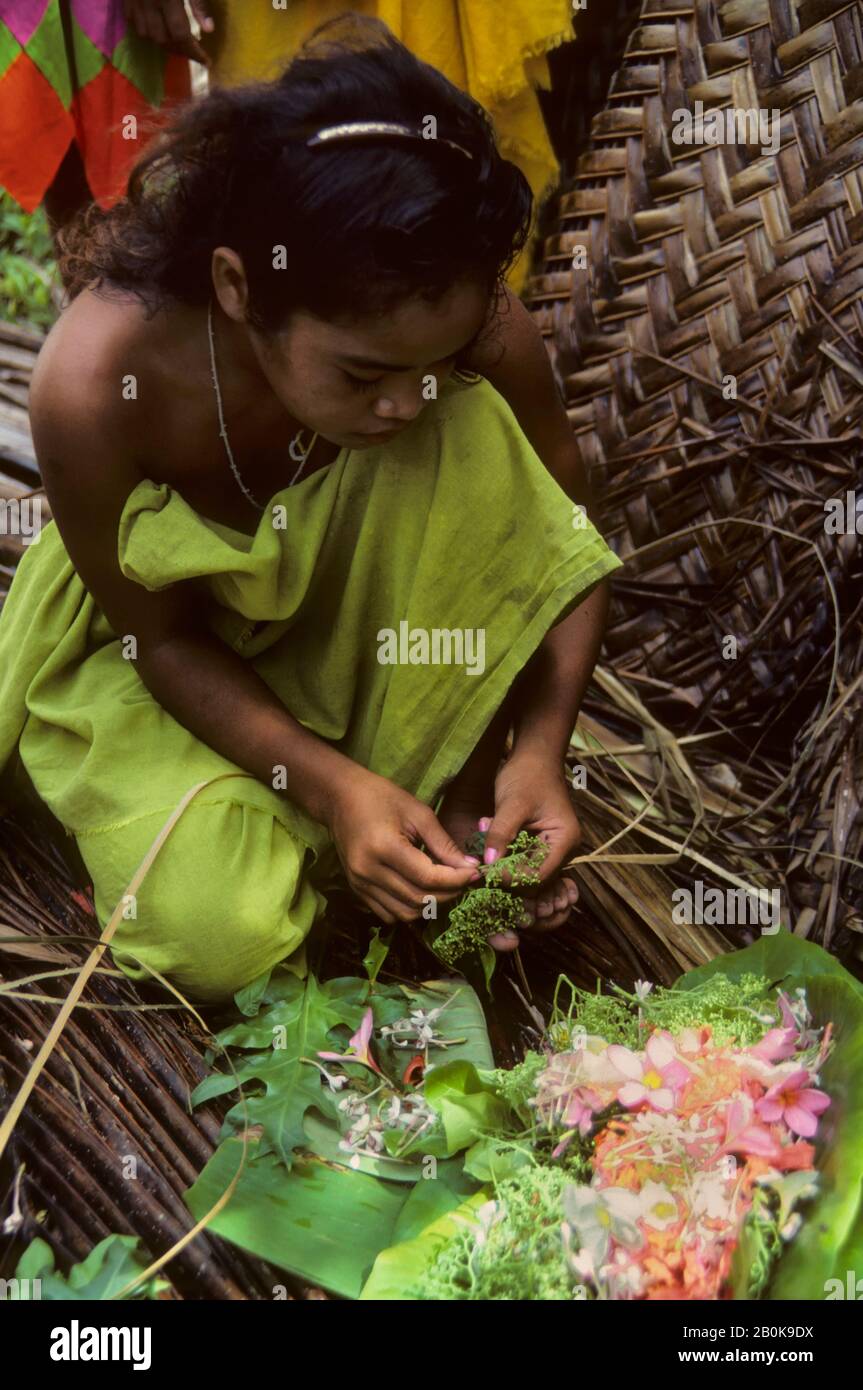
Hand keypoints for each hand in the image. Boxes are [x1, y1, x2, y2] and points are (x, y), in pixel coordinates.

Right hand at [124, 0, 214, 64]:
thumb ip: (199, 5)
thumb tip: (210, 30)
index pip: (181, 34)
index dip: (194, 51)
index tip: (207, 61)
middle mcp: (149, 3)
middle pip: (163, 40)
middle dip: (180, 50)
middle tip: (194, 52)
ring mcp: (134, 2)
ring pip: (146, 35)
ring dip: (163, 42)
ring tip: (178, 43)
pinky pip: (134, 23)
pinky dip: (147, 31)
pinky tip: (158, 29)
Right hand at [327, 768, 480, 924]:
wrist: (340, 798)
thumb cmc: (381, 797)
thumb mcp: (418, 813)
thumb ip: (443, 844)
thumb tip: (469, 867)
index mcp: (384, 848)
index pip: (427, 877)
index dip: (456, 880)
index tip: (475, 873)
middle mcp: (368, 871)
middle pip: (418, 899)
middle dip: (448, 893)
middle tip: (465, 880)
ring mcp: (360, 884)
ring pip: (404, 913)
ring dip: (430, 905)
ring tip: (445, 887)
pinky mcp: (357, 890)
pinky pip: (388, 913)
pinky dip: (409, 908)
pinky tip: (422, 891)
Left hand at [482, 753, 582, 949]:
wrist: (534, 756)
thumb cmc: (528, 775)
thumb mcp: (512, 804)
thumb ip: (501, 833)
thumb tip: (488, 863)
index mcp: (564, 841)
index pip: (539, 874)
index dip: (513, 879)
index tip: (487, 873)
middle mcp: (561, 850)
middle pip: (532, 879)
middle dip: (504, 873)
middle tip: (479, 865)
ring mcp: (549, 848)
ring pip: (522, 871)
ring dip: (500, 862)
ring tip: (483, 841)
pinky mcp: (536, 844)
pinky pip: (518, 859)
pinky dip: (501, 853)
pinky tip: (486, 835)